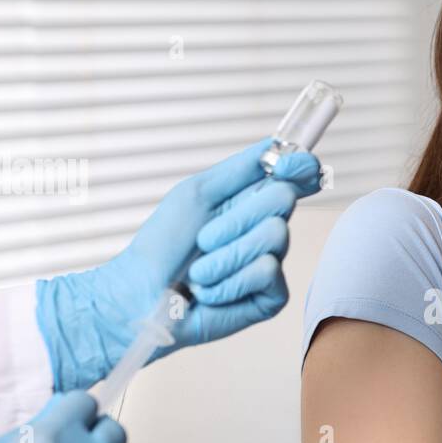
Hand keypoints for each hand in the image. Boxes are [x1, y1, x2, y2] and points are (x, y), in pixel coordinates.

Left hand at [35, 138, 322, 390]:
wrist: (143, 295)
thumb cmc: (162, 246)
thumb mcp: (198, 192)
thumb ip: (244, 167)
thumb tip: (285, 146)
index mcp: (250, 200)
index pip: (296, 174)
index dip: (298, 166)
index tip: (284, 166)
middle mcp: (266, 228)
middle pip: (283, 199)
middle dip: (237, 218)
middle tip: (204, 238)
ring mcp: (271, 262)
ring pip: (275, 236)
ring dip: (227, 254)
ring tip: (200, 271)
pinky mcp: (272, 295)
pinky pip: (267, 272)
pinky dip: (230, 281)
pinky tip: (210, 291)